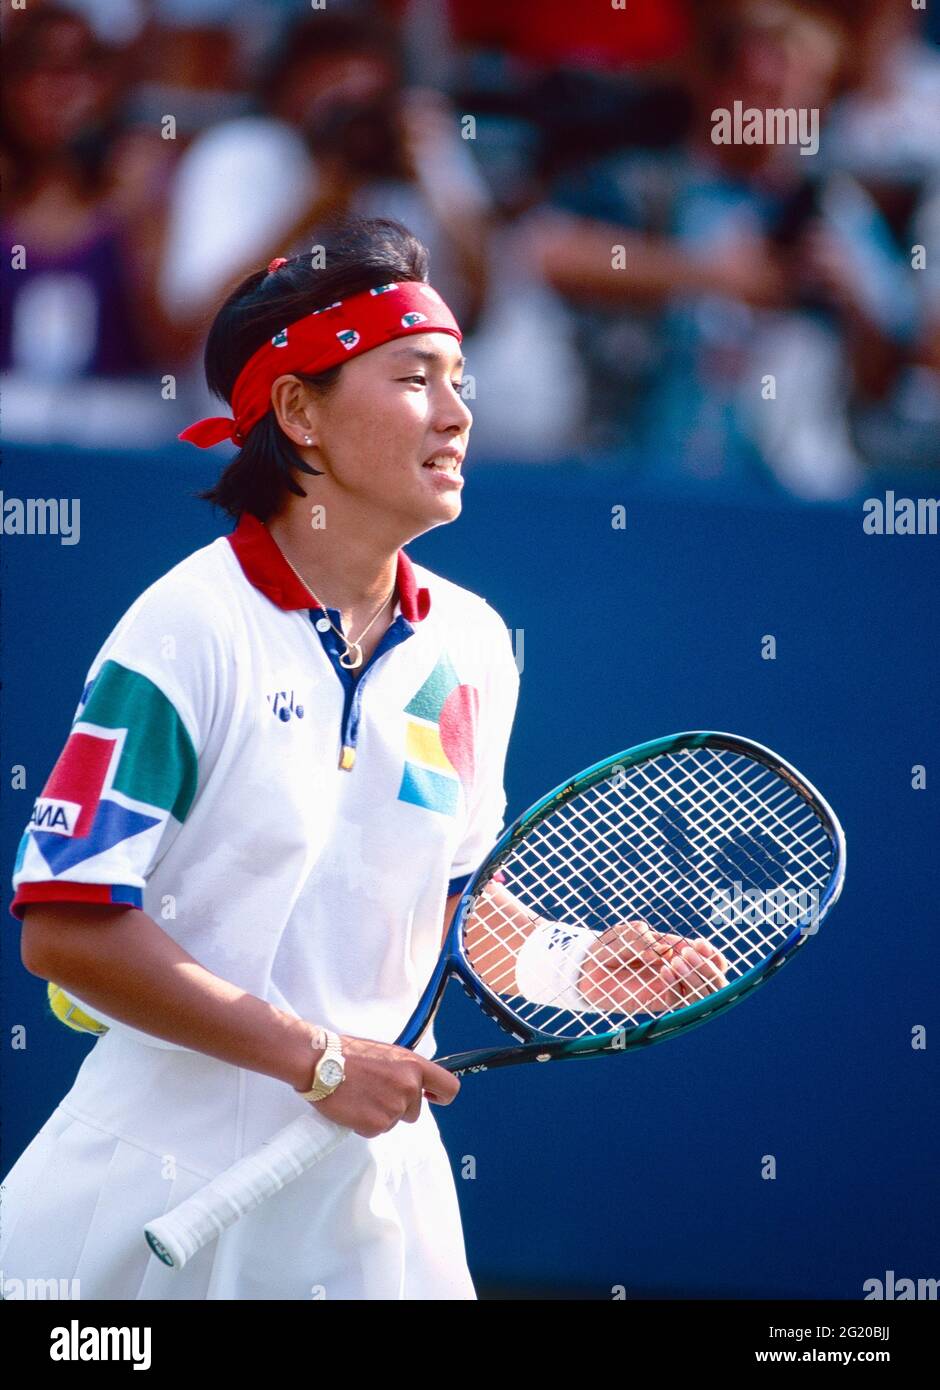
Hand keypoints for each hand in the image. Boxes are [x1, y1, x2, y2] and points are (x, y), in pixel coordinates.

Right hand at [308, 1035, 459, 1139]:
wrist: (321, 1063)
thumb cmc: (348, 1054)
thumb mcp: (387, 1054)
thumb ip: (404, 1070)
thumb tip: (413, 1084)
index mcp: (414, 1065)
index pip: (449, 1087)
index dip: (441, 1096)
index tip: (432, 1098)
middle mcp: (409, 1087)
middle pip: (414, 1112)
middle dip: (398, 1108)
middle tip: (374, 1094)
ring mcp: (394, 1107)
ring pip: (393, 1122)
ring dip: (379, 1115)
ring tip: (360, 1096)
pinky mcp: (377, 1125)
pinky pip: (375, 1131)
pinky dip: (365, 1124)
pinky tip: (353, 1107)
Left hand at [577, 920, 729, 1015]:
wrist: (588, 968)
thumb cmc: (611, 947)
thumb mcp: (625, 933)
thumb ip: (641, 938)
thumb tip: (659, 953)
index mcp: (679, 953)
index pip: (711, 960)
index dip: (712, 955)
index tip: (700, 944)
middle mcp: (680, 973)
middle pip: (714, 980)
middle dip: (708, 967)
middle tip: (687, 953)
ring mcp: (670, 989)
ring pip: (701, 994)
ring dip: (696, 978)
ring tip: (676, 960)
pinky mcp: (656, 1002)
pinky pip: (676, 1000)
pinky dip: (674, 986)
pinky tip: (664, 970)